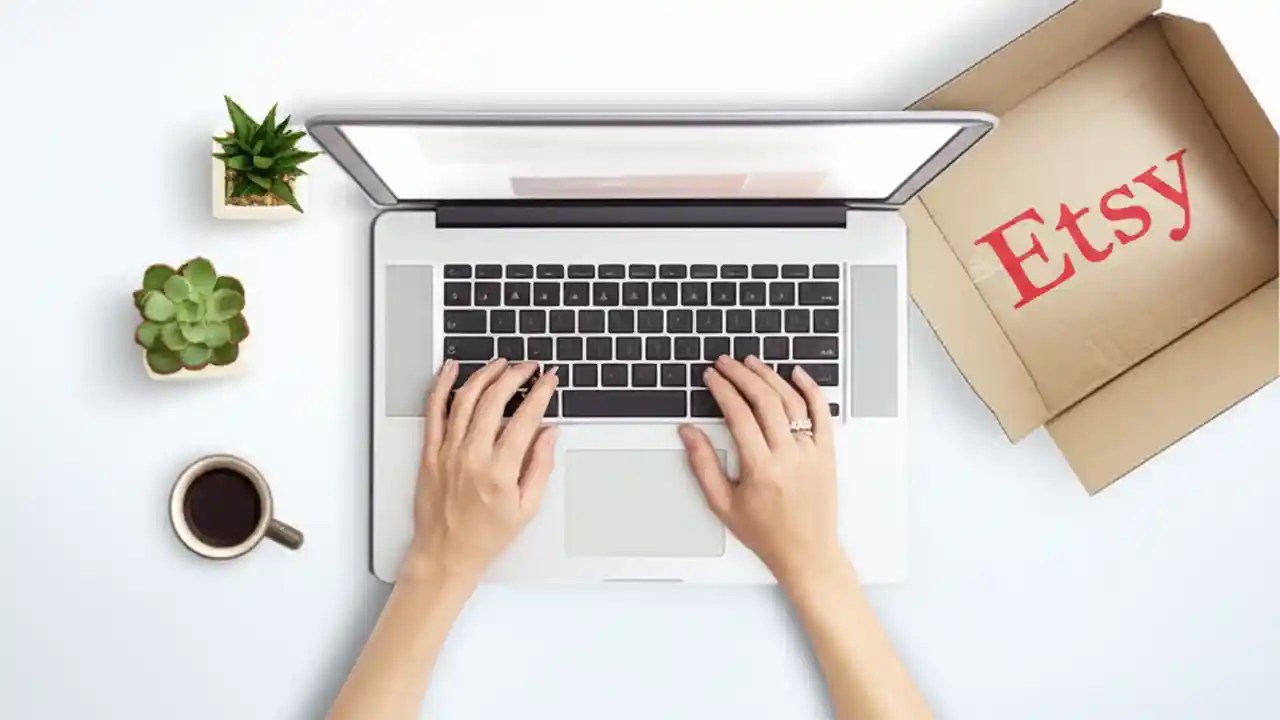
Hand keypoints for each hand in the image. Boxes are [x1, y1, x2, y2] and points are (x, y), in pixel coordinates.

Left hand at [405, 359, 559, 583]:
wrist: (445, 554)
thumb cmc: (485, 537)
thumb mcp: (527, 508)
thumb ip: (540, 467)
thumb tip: (549, 433)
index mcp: (500, 472)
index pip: (525, 418)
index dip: (541, 393)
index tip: (549, 380)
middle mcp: (472, 457)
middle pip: (494, 400)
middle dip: (516, 375)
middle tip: (528, 367)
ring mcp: (447, 452)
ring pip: (465, 399)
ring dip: (485, 374)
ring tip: (500, 363)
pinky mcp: (429, 453)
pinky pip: (434, 411)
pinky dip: (442, 385)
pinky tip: (451, 369)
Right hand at [679, 356, 841, 586]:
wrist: (806, 552)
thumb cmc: (765, 532)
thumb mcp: (723, 503)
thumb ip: (703, 464)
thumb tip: (688, 432)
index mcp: (761, 469)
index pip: (739, 415)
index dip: (722, 390)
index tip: (711, 377)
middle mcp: (789, 456)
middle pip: (764, 400)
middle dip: (741, 375)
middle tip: (726, 363)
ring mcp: (811, 452)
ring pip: (791, 401)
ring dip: (770, 376)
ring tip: (752, 363)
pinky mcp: (827, 453)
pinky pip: (822, 413)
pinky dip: (811, 389)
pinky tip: (797, 374)